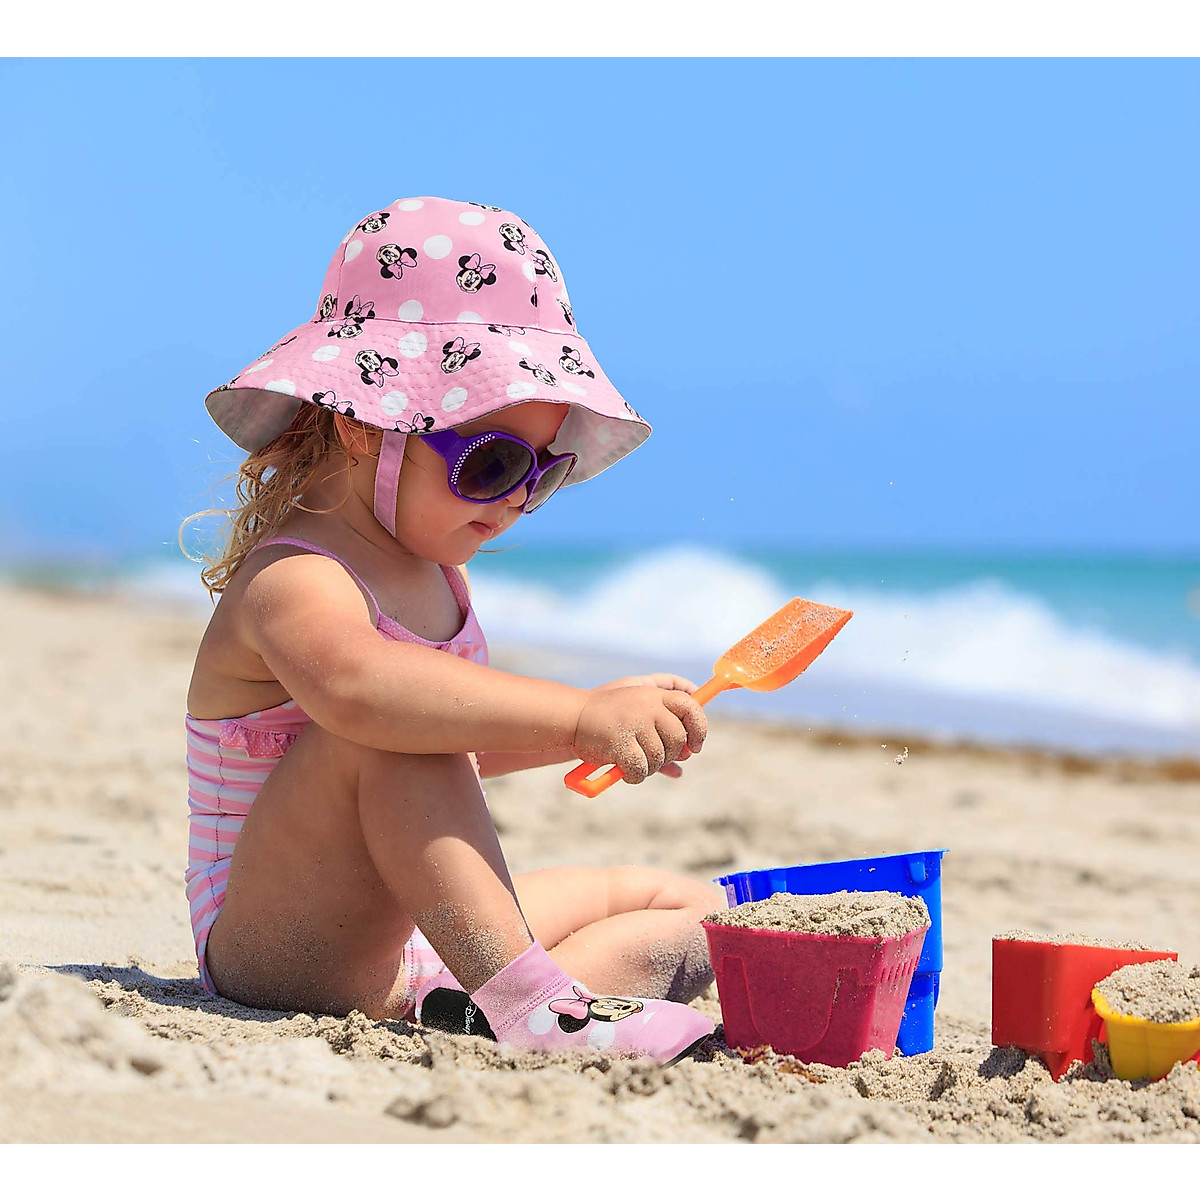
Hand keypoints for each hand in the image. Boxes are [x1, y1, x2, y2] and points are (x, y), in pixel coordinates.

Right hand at [572, 682, 706, 784]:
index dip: (699, 728)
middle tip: (656, 759)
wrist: (572, 717)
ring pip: (660, 757)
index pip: (690, 707)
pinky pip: (641, 769)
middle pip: (678, 738)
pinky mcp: (620, 743)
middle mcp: (647, 706)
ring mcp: (634, 724)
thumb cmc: (606, 719)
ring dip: (650, 767)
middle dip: (671, 754)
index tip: (696, 747)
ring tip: (634, 763)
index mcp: (653, 695)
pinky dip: (634, 775)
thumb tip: (684, 764)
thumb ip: (662, 733)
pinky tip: (624, 771)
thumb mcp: (637, 716)